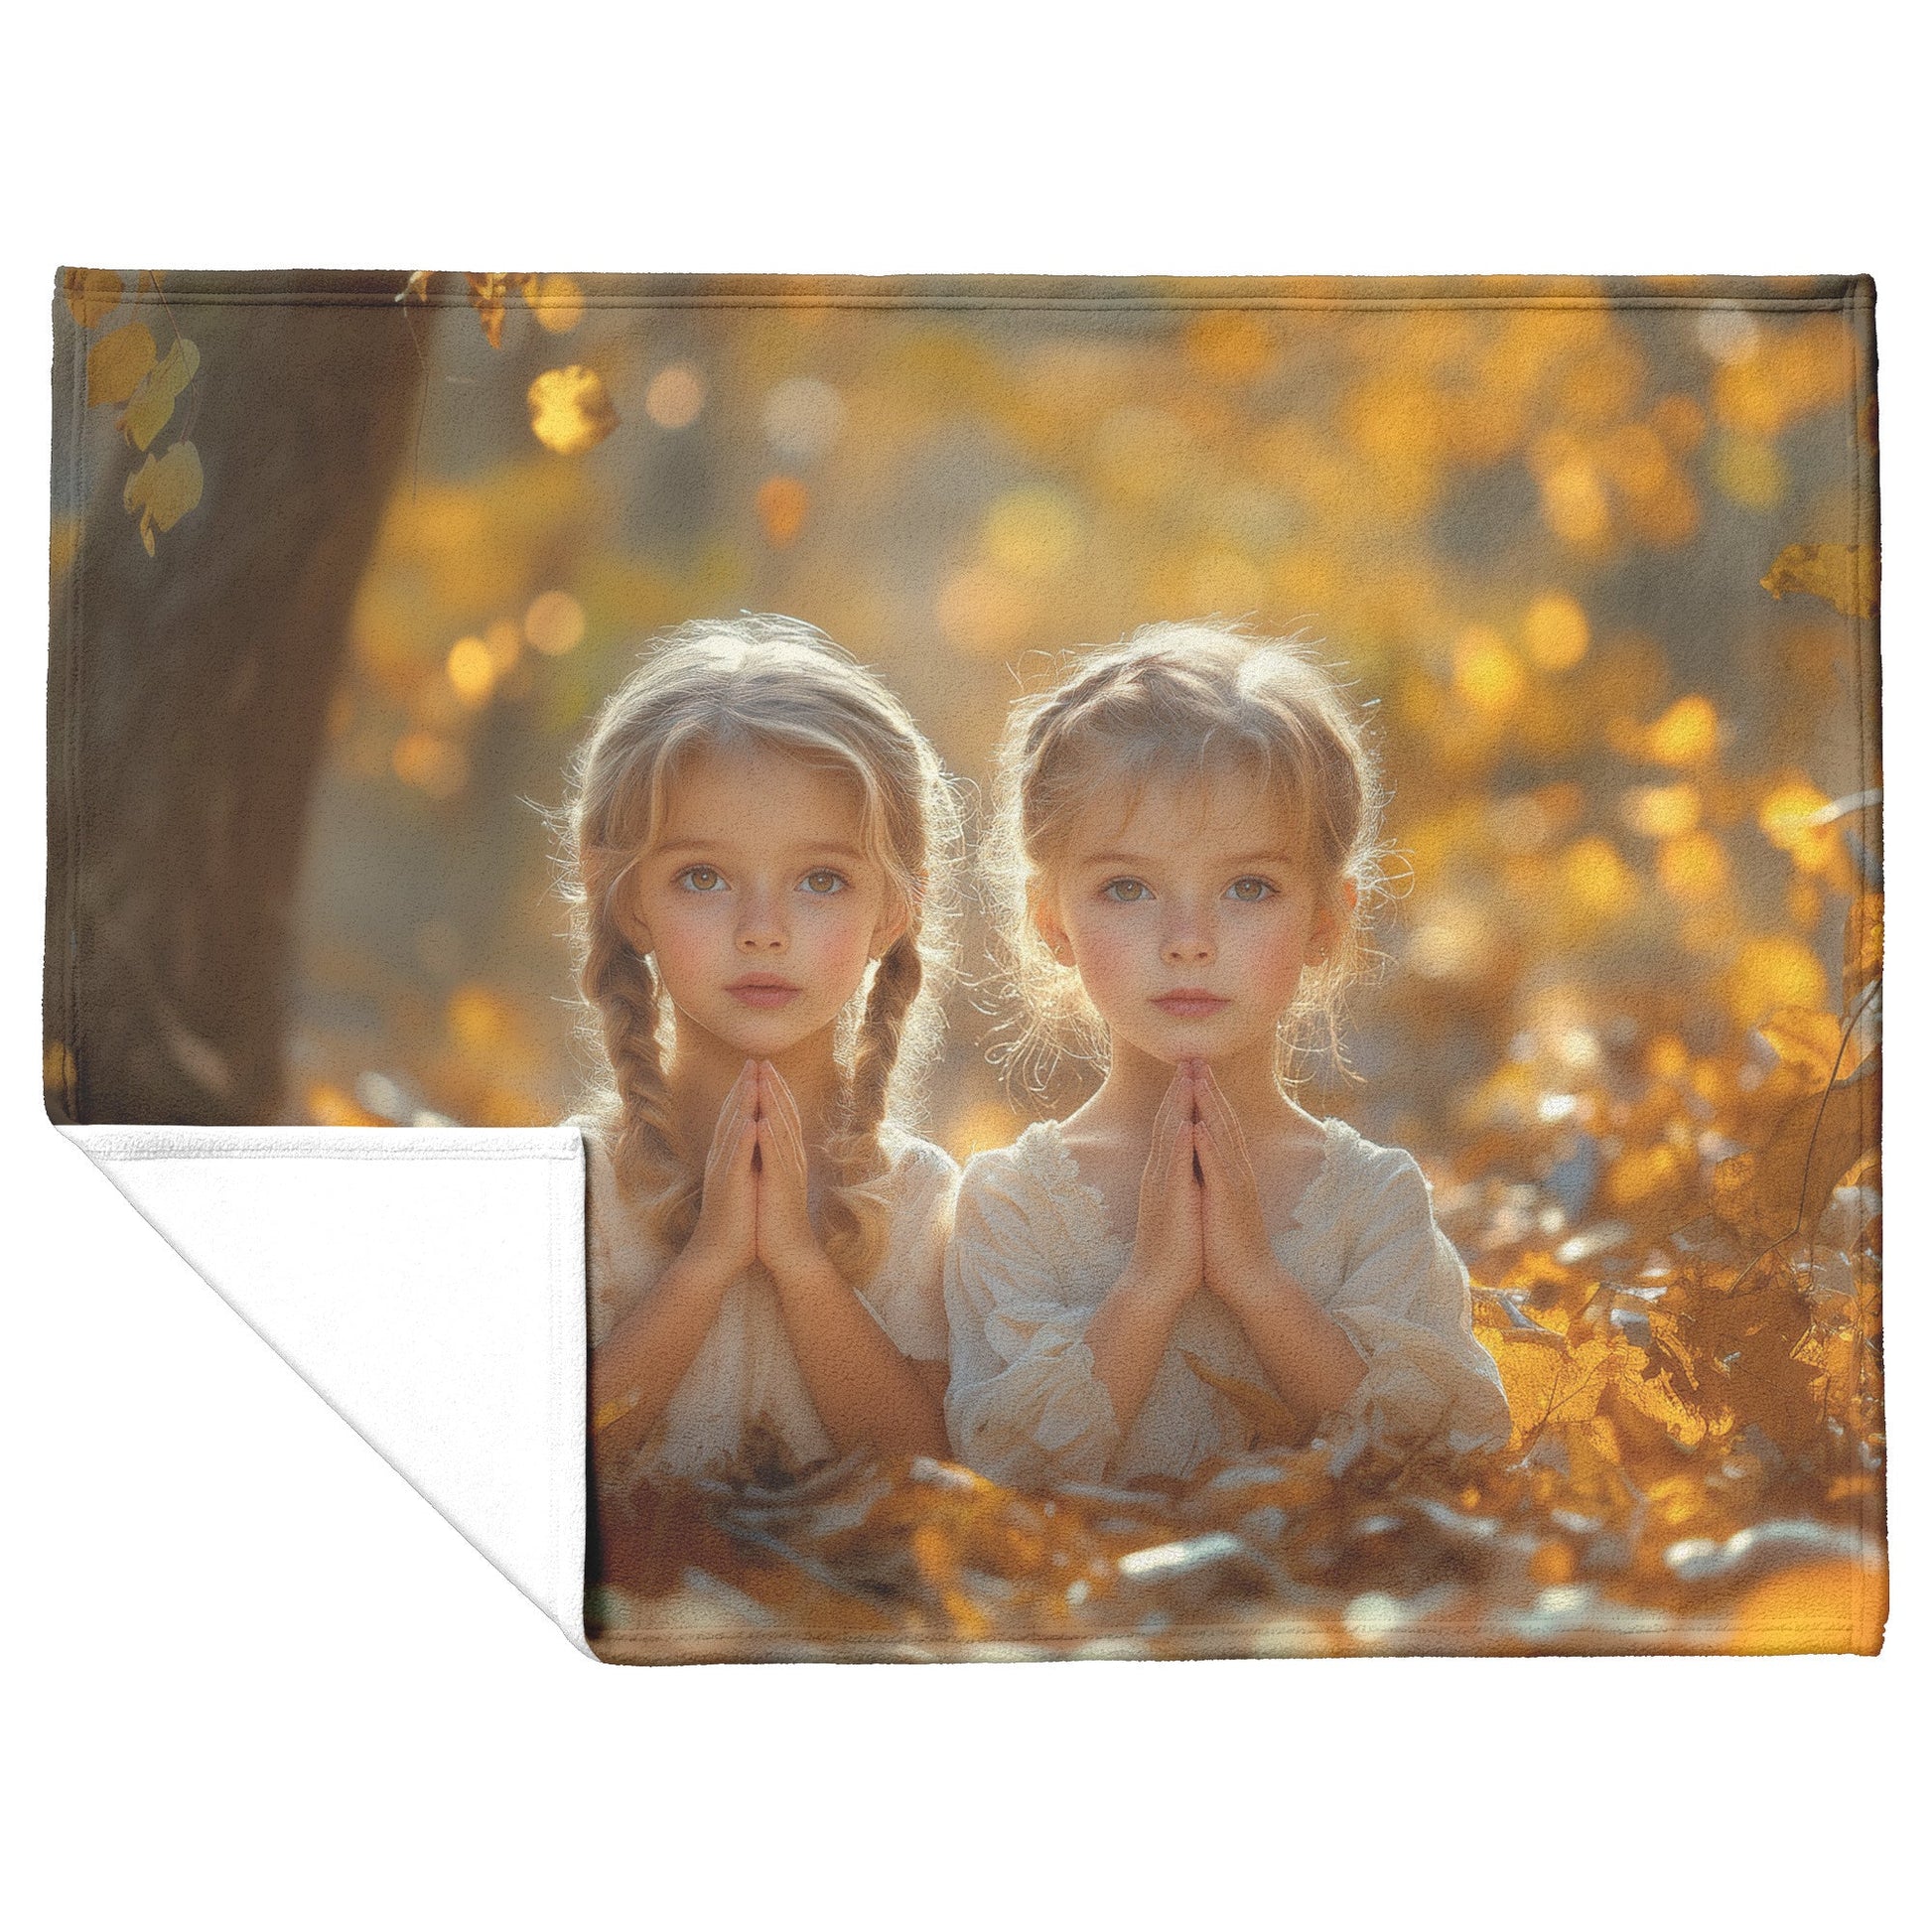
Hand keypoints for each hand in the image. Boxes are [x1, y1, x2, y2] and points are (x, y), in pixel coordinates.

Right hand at [677, 1059, 759, 1290]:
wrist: (717, 1255)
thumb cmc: (734, 1221)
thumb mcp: (742, 1182)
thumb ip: (745, 1160)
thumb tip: (755, 1141)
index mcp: (727, 1158)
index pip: (735, 1118)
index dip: (744, 1092)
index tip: (756, 1069)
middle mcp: (721, 1159)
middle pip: (730, 1116)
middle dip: (742, 1087)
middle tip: (752, 1061)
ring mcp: (723, 1172)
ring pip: (731, 1132)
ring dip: (741, 1105)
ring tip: (751, 1079)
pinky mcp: (728, 1189)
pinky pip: (736, 1161)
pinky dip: (742, 1141)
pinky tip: (749, 1122)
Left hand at [752, 1062, 830, 1287]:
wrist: (790, 1253)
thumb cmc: (778, 1218)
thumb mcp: (773, 1180)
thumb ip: (772, 1158)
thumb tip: (765, 1137)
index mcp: (787, 1156)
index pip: (783, 1116)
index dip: (775, 1090)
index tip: (765, 1067)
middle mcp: (792, 1159)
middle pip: (786, 1115)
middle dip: (775, 1087)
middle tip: (765, 1061)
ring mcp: (788, 1173)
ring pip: (783, 1131)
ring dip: (774, 1104)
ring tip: (766, 1079)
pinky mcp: (781, 1188)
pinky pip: (776, 1159)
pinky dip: (770, 1138)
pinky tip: (764, 1120)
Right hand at [1126, 1062, 1203, 1304]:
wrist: (1155, 1284)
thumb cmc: (1172, 1248)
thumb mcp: (1181, 1204)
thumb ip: (1184, 1179)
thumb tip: (1194, 1162)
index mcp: (1164, 1173)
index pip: (1172, 1125)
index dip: (1181, 1096)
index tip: (1192, 1069)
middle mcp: (1158, 1173)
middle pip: (1168, 1121)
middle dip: (1179, 1088)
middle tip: (1189, 1055)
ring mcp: (1160, 1187)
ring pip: (1168, 1137)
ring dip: (1178, 1105)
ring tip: (1186, 1075)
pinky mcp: (1168, 1204)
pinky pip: (1174, 1169)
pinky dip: (1181, 1144)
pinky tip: (1187, 1123)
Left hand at [1191, 1061, 1281, 1312]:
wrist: (1249, 1280)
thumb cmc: (1229, 1243)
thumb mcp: (1217, 1201)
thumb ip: (1212, 1177)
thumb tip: (1202, 1158)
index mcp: (1230, 1170)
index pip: (1219, 1124)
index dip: (1207, 1095)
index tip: (1193, 1068)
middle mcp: (1236, 1170)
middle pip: (1223, 1120)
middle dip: (1208, 1087)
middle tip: (1195, 1055)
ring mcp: (1235, 1185)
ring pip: (1223, 1137)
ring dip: (1209, 1106)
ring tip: (1197, 1077)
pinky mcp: (1230, 1203)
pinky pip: (1218, 1169)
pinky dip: (1208, 1146)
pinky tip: (1198, 1125)